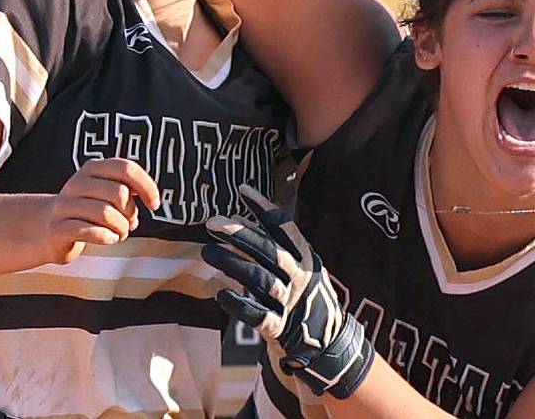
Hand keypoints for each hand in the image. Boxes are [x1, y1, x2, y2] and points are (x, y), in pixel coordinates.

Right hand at [43, 158, 160, 263]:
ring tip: (119, 233)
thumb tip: (150, 199)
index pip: (126, 168)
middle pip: (119, 193)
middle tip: (129, 224)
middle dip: (131, 213)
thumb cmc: (90, 211)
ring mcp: (65, 205)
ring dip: (121, 229)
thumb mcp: (109, 194)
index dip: (146, 186)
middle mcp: (77, 182)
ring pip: (106, 214)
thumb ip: (130, 191)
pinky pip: (91, 231)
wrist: (49, 229)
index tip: (154, 205)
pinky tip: (109, 239)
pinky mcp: (57, 228)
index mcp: (93, 168)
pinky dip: (107, 237)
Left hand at [202, 185, 373, 398]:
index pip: (284, 227)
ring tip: (207, 251)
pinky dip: (240, 305)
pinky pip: (258, 316)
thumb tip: (238, 220)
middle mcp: (299, 277)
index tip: (242, 190)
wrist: (327, 345)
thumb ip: (275, 248)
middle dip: (240, 233)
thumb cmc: (306, 298)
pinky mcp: (279, 328)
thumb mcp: (302, 267)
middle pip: (269, 250)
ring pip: (260, 279)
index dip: (263, 207)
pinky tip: (221, 295)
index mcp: (305, 258)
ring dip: (232, 263)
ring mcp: (290, 302)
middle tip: (212, 222)